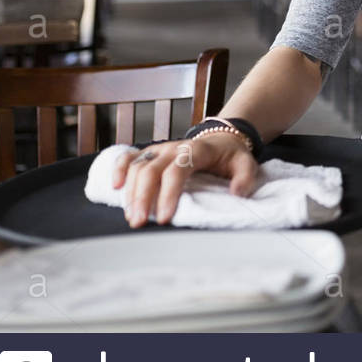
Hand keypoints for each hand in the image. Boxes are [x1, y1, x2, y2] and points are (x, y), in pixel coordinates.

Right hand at [111, 132, 257, 227]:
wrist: (223, 138)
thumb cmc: (231, 156)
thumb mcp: (246, 163)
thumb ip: (245, 178)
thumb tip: (236, 193)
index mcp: (197, 150)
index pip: (177, 171)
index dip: (168, 194)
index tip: (163, 218)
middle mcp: (175, 147)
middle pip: (151, 170)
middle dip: (143, 198)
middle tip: (140, 223)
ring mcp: (161, 148)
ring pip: (138, 166)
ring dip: (131, 192)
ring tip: (132, 217)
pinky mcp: (152, 152)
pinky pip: (130, 156)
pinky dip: (119, 168)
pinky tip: (115, 187)